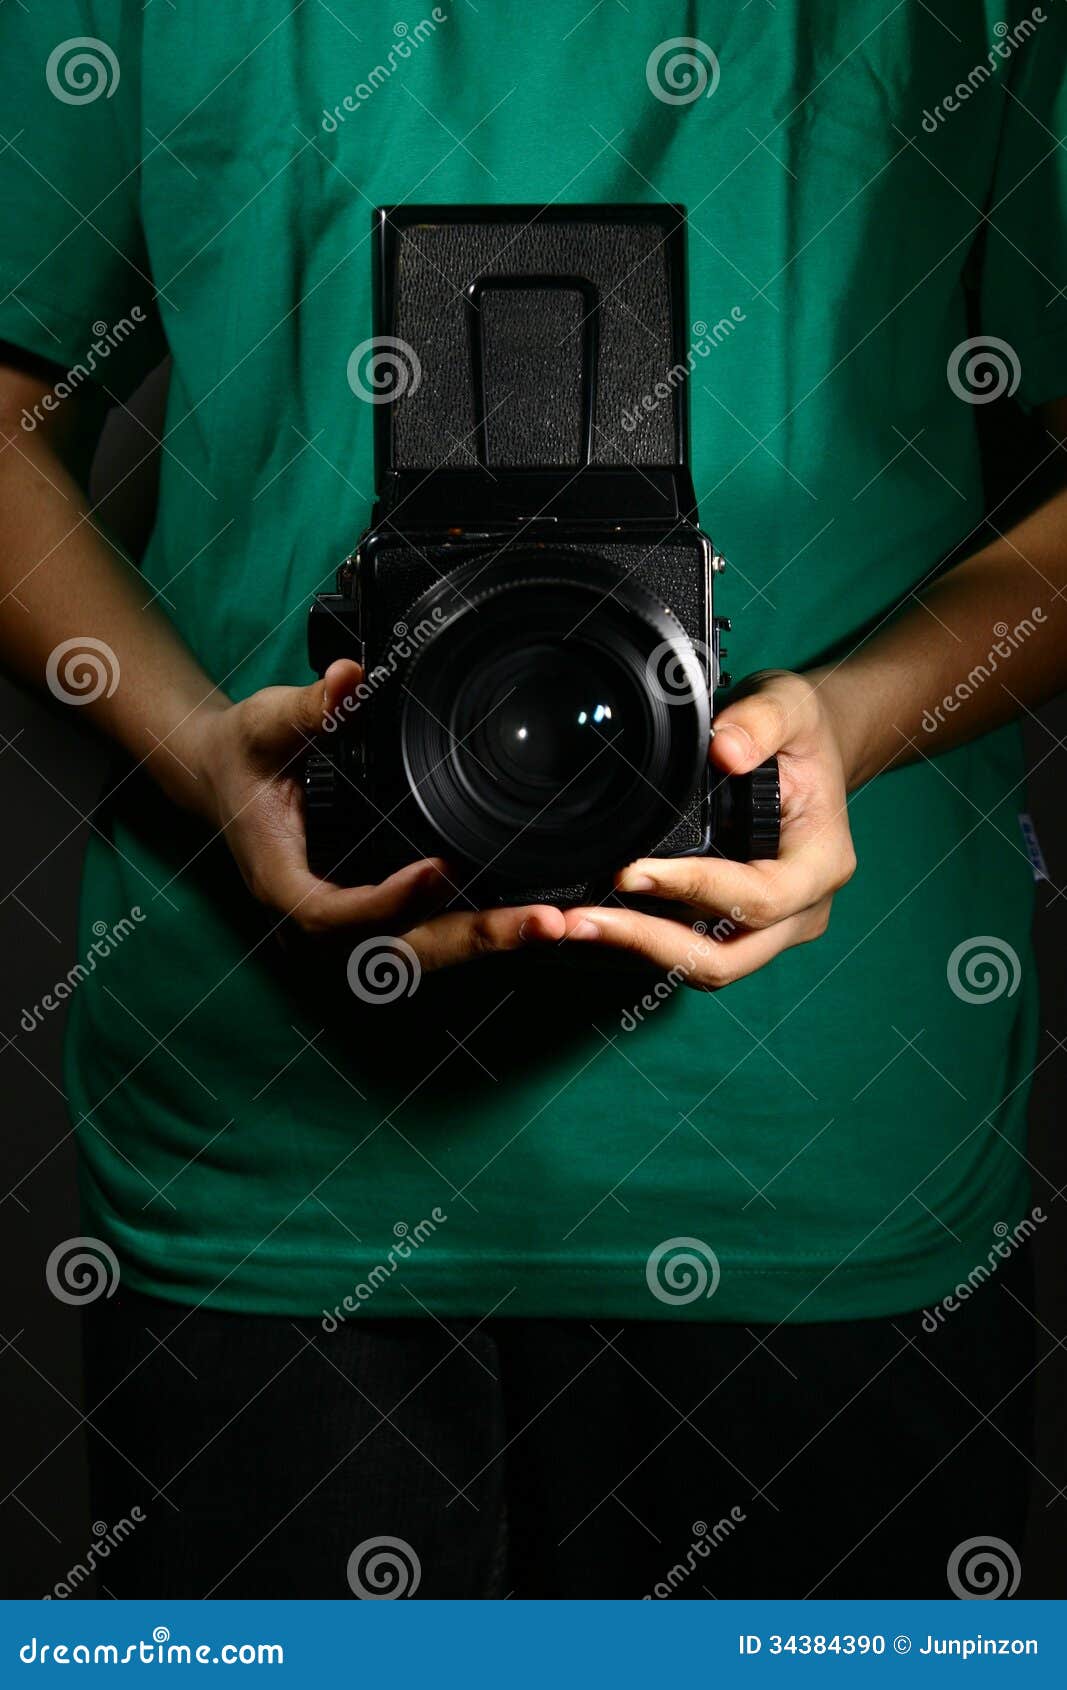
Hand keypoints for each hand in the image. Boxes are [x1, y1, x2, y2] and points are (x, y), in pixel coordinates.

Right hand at [186, 659, 565, 967]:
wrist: (227, 780)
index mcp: (280, 883)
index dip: (389, 903)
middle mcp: (314, 921)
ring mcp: (346, 929)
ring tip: (554, 925)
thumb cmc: (246, 757)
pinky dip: (478, 932)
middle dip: (470, 939)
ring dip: (486, 943)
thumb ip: (307, 708)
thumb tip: (349, 679)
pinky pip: (427, 939)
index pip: (331, 915)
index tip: (441, 871)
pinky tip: (533, 919)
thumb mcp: (264, 725)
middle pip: (396, 953)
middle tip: (540, 923)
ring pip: (420, 955)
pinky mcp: (374, 921)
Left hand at [560, 669, 856, 987]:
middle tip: (579, 922)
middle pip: (725, 959)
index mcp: (821, 865)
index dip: (694, 889)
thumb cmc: (802, 736)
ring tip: (568, 926)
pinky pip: (687, 952)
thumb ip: (763, 722)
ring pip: (701, 966)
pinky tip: (589, 927)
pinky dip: (636, 947)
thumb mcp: (792, 706)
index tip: (632, 871)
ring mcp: (769, 930)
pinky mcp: (735, 930)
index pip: (758, 898)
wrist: (809, 757)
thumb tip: (725, 750)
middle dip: (648, 945)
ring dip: (633, 952)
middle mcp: (799, 911)